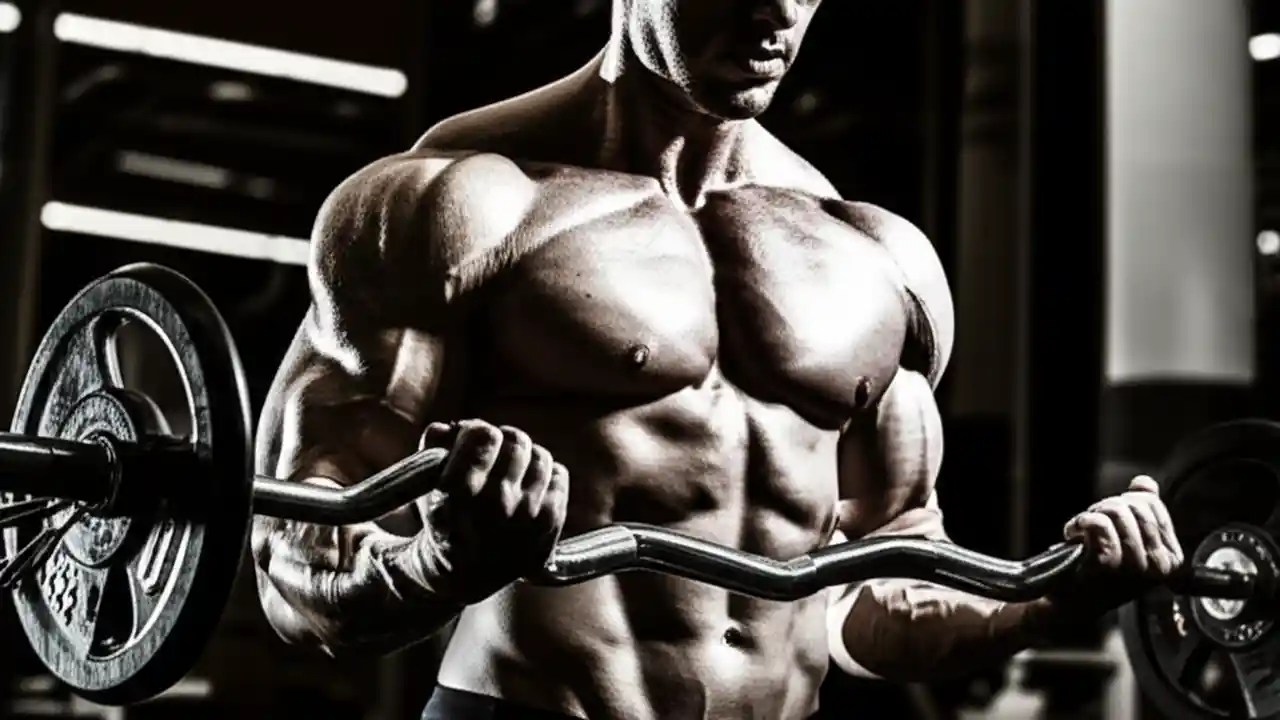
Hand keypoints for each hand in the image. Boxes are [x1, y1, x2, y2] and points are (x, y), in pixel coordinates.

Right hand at [414, 419, 568, 603]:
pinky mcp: (550, 523)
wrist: (465, 573)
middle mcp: (495, 504)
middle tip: (496, 453)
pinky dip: (546, 476)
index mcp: (459, 491)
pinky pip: (559, 474)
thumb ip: (433, 448)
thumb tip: (450, 427)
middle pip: (516, 440)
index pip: (484, 434)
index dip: (478, 431)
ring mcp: (526, 515)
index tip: (473, 440)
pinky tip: (528, 489)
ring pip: (540, 455)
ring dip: (526, 457)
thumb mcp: (426, 486)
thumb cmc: (446, 519)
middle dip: (504, 441)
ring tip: (513, 471)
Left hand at [1052, 475, 1184, 618]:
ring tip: (1084, 530)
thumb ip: (1142, 509)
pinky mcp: (1107, 565)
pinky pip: (1099, 523)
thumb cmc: (1100, 571)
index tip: (1112, 518)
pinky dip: (1082, 522)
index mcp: (1171, 559)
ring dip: (1094, 514)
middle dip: (1109, 506)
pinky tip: (1074, 534)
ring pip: (1117, 512)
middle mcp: (1158, 565)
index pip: (1153, 505)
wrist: (1071, 603)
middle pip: (1135, 506)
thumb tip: (1145, 483)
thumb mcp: (1130, 540)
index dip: (1126, 501)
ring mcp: (1134, 566)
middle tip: (1094, 522)